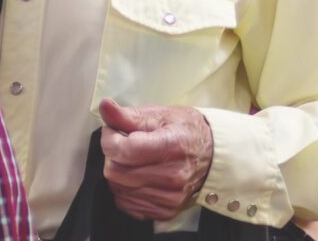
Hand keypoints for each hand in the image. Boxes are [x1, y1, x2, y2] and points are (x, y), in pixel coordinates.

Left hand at [98, 97, 213, 220]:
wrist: (213, 155)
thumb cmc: (185, 129)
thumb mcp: (160, 114)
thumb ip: (128, 114)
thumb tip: (105, 107)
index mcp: (171, 146)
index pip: (123, 150)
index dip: (109, 138)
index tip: (112, 130)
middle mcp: (172, 176)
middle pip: (116, 172)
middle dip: (111, 155)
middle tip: (120, 142)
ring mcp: (170, 197)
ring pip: (118, 189)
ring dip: (117, 171)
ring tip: (130, 159)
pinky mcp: (166, 211)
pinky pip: (127, 204)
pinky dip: (124, 190)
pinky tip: (134, 176)